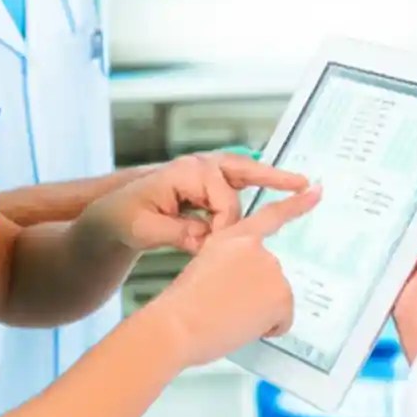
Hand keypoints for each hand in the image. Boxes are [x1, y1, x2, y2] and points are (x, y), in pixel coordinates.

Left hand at [81, 153, 311, 254]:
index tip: (218, 248)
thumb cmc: (123, 217)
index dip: (225, 227)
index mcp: (185, 173)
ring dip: (271, 180)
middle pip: (244, 170)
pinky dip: (258, 186)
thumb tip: (207, 241)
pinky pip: (238, 184)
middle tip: (305, 185)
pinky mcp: (205, 185)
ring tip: (301, 187)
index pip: (223, 200)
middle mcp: (198, 167)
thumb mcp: (144, 229)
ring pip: (245, 174)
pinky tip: (278, 197)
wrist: (111, 214)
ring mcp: (203, 173)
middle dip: (274, 177)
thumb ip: (177, 233)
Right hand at [145, 187, 321, 367]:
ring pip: (276, 300)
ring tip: (228, 315)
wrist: (178, 325)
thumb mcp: (205, 268)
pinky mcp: (282, 294)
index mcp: (233, 238)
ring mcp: (272, 270)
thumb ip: (232, 266)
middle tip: (226, 305)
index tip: (317, 191)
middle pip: (271, 277)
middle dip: (256, 295)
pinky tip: (242, 325)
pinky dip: (268, 328)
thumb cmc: (183, 305)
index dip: (296, 204)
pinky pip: (283, 320)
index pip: (270, 216)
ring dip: (259, 312)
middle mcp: (257, 248)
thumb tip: (247, 288)